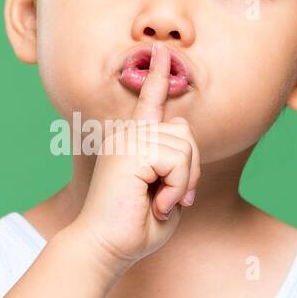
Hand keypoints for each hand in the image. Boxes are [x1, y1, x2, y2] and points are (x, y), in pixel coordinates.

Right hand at [70, 42, 201, 273]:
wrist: (105, 248)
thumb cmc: (134, 228)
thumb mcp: (167, 192)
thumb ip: (178, 162)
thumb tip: (183, 123)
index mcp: (132, 142)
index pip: (149, 102)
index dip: (158, 74)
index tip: (161, 49)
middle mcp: (127, 134)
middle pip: (186, 133)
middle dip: (191, 171)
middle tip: (174, 200)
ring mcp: (127, 139)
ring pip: (185, 147)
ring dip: (183, 183)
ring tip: (160, 203)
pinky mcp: (131, 150)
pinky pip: (178, 160)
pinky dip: (177, 187)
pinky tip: (157, 203)